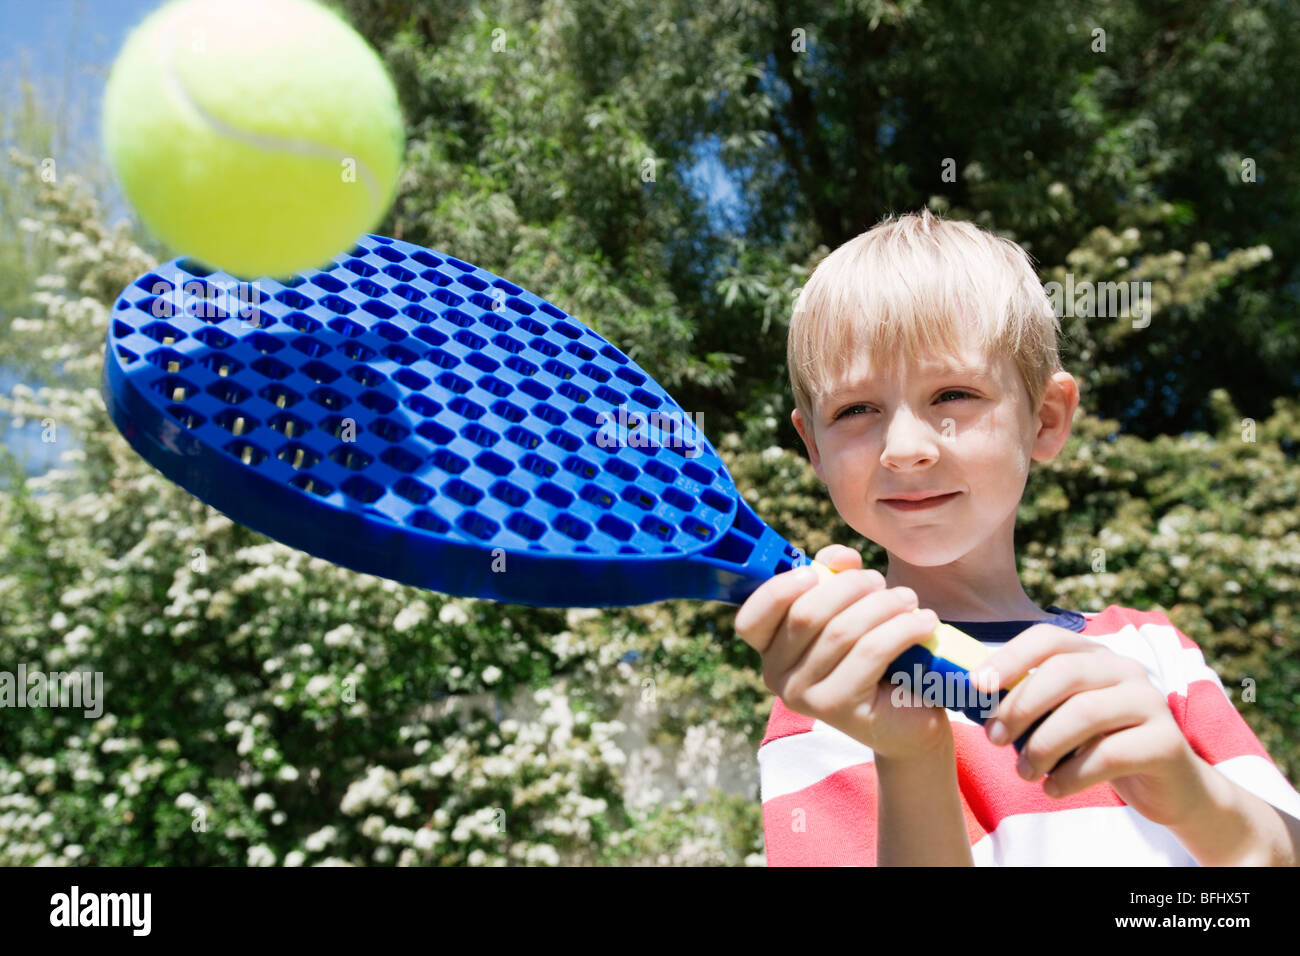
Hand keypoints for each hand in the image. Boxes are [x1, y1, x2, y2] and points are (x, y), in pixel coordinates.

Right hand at [735, 545, 952, 761]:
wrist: (908, 718)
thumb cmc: (874, 656)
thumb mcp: (848, 609)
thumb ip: (834, 575)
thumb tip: (841, 557)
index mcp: (770, 649)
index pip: (751, 619)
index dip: (778, 590)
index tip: (815, 573)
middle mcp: (777, 676)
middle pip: (805, 614)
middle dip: (851, 587)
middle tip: (883, 583)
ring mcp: (805, 696)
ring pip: (842, 631)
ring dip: (883, 605)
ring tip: (909, 601)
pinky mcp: (839, 709)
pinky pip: (870, 652)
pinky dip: (902, 629)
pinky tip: (924, 623)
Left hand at [974, 623, 1203, 824]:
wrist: (1169, 786)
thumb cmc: (1100, 746)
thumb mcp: (1062, 717)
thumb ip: (1030, 702)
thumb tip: (973, 697)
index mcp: (1095, 655)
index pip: (1048, 638)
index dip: (1009, 658)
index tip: (976, 685)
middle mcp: (1125, 669)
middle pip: (1064, 672)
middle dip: (1020, 705)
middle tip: (995, 738)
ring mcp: (1150, 702)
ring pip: (1085, 713)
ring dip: (1043, 746)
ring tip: (1024, 772)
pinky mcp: (1165, 742)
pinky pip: (1109, 754)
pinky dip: (1071, 775)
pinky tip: (1053, 788)